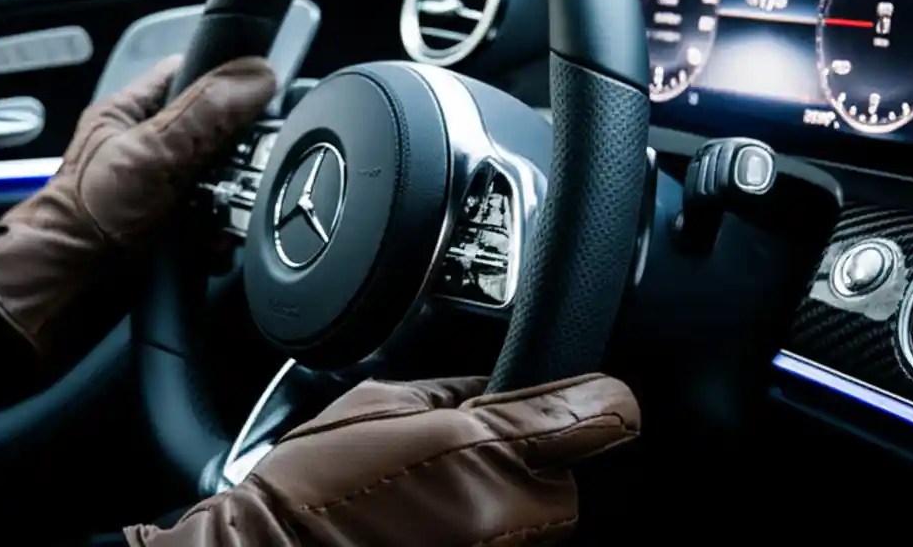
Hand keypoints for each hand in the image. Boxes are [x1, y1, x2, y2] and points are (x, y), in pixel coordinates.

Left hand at [0, 55, 275, 351]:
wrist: (69, 288)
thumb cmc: (82, 217)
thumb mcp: (150, 151)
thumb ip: (205, 111)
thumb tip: (255, 77)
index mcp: (131, 112)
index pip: (190, 74)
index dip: (226, 79)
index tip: (257, 95)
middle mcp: (149, 147)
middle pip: (216, 130)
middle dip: (236, 152)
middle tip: (242, 163)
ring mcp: (163, 188)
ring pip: (223, 179)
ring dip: (233, 197)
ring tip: (226, 207)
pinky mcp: (176, 226)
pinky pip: (219, 220)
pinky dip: (223, 232)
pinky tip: (215, 238)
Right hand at [126, 374, 639, 546]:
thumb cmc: (311, 491)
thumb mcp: (382, 402)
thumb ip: (457, 389)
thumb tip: (499, 382)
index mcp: (486, 449)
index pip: (601, 418)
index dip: (596, 401)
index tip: (599, 397)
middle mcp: (509, 515)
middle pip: (569, 479)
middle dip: (527, 462)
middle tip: (463, 458)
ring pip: (541, 522)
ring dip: (506, 505)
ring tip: (436, 500)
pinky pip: (511, 546)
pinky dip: (486, 535)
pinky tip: (433, 528)